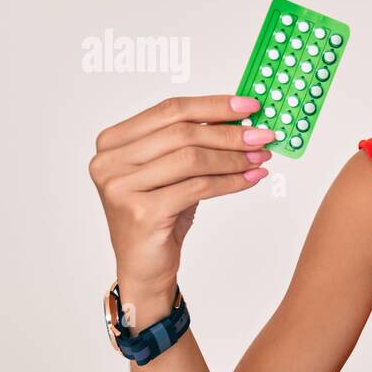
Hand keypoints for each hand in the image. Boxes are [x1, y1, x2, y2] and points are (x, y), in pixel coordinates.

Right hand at [89, 95, 273, 303]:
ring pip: (192, 159)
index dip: (213, 105)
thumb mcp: (173, 172)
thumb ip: (194, 143)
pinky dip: (230, 182)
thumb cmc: (159, 216)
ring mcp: (121, 187)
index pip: (169, 110)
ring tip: (260, 158)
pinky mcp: (141, 212)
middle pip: (182, 133)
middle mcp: (109, 161)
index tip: (248, 105)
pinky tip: (250, 179)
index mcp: (112, 142)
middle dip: (230, 133)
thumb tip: (239, 118)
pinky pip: (198, 187)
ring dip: (234, 158)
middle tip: (263, 135)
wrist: (144, 266)